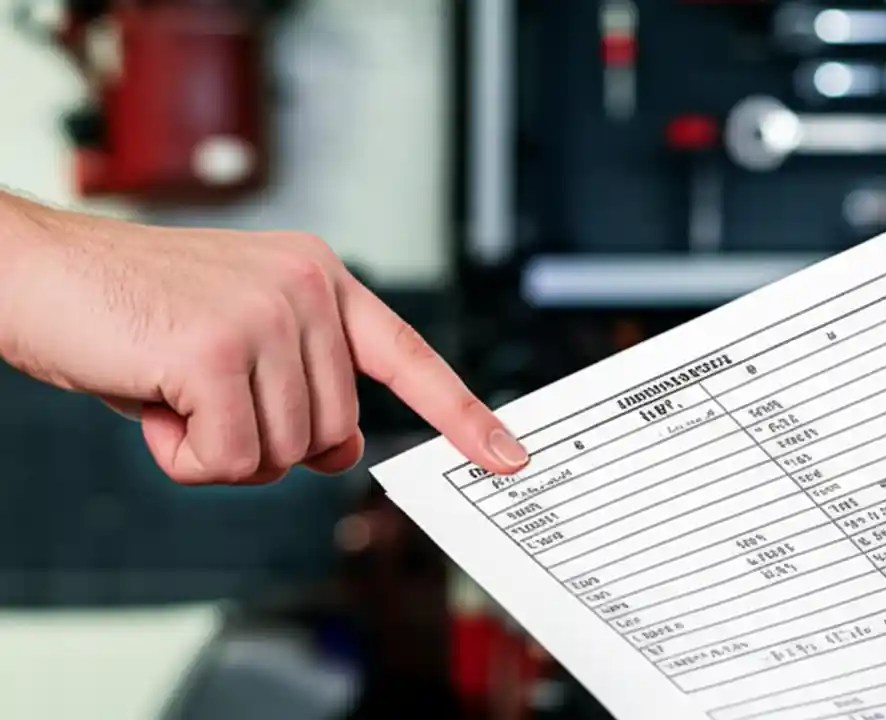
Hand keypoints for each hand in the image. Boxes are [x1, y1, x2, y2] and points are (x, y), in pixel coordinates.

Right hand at [0, 197, 527, 484]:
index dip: (462, 413)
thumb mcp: (238, 344)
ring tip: (171, 388)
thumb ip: (303, 387)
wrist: (34, 272)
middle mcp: (308, 287)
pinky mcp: (219, 349)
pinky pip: (230, 459)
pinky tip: (154, 402)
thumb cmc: (132, 308)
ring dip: (218, 447)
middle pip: (333, 433)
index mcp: (321, 278)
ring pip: (282, 454)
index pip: (409, 355)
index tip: (507, 454)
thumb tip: (344, 450)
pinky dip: (185, 456)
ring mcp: (268, 314)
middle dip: (263, 440)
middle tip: (201, 397)